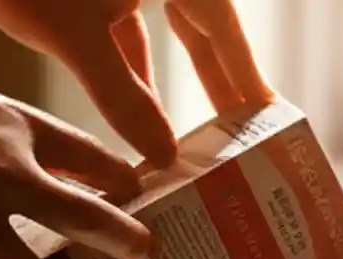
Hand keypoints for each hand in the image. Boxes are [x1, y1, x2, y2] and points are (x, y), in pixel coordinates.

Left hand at [0, 0, 273, 164]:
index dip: (245, 79)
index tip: (268, 120)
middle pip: (205, 27)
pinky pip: (131, 22)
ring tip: (191, 133)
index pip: (223, 30)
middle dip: (218, 82)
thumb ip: (123, 96)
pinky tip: (139, 106)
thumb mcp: (74, 37)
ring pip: (168, 26)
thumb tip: (162, 153)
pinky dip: (135, 60)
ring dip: (175, 77)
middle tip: (239, 135)